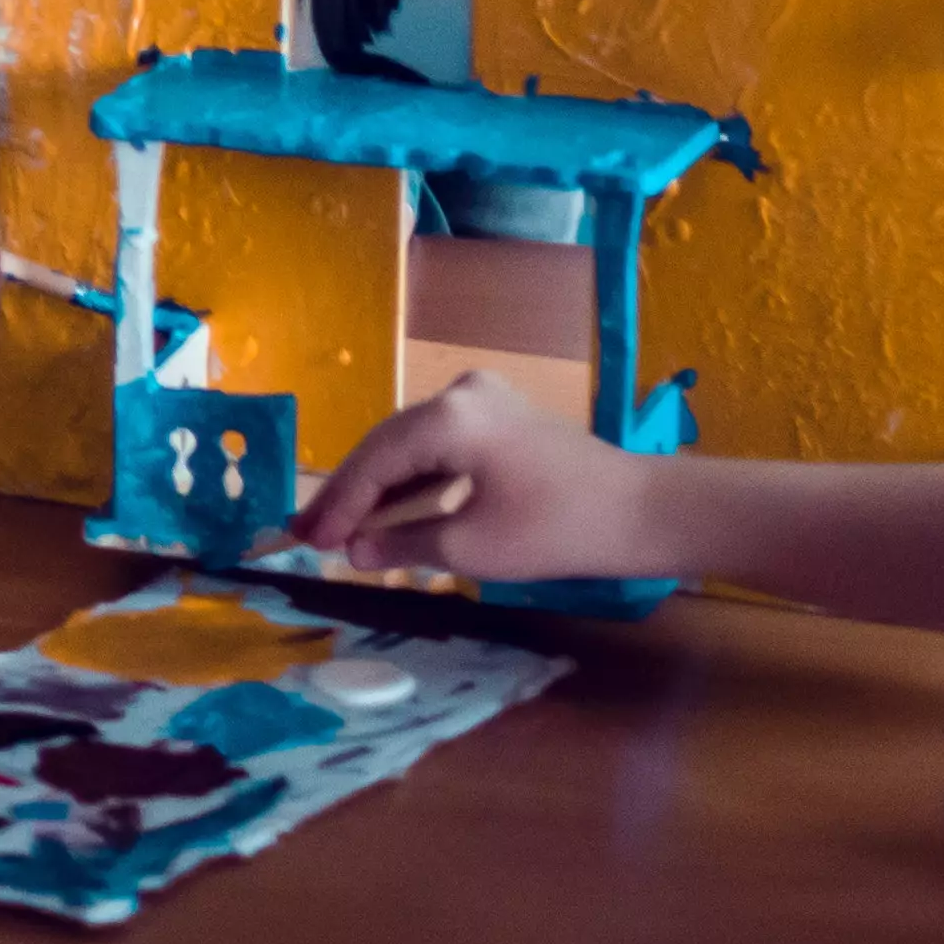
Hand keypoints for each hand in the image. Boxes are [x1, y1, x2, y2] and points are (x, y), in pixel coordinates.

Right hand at [284, 369, 674, 587]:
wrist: (637, 511)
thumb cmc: (554, 529)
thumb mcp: (471, 547)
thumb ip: (403, 544)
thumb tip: (354, 550)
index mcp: (449, 416)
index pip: (374, 460)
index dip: (338, 504)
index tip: (306, 539)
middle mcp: (460, 392)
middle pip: (386, 445)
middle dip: (349, 494)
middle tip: (307, 533)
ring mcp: (482, 399)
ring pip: (410, 445)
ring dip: (379, 489)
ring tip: (337, 528)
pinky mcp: (498, 417)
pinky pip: (439, 447)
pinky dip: (413, 481)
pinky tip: (388, 513)